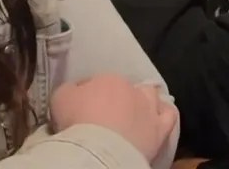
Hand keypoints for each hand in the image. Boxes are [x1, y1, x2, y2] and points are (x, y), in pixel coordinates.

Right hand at [50, 74, 177, 161]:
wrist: (100, 148)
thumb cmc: (77, 121)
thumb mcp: (60, 98)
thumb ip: (69, 89)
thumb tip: (76, 89)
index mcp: (108, 79)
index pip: (96, 82)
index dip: (86, 96)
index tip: (80, 109)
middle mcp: (133, 88)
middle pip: (123, 89)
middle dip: (115, 99)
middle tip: (102, 116)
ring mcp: (150, 107)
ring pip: (150, 97)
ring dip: (142, 102)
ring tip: (131, 115)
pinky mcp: (161, 128)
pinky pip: (169, 115)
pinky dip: (164, 115)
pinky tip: (157, 118)